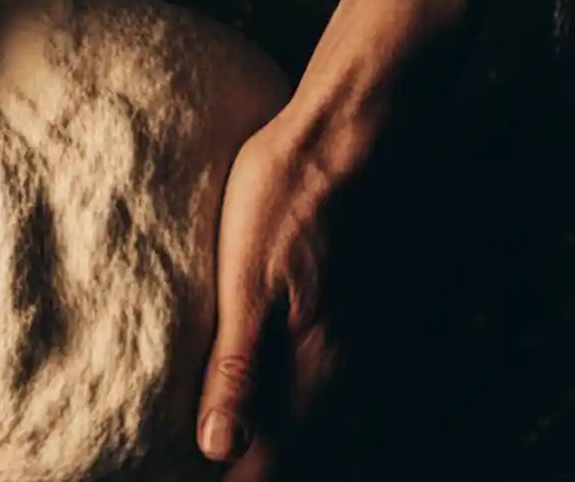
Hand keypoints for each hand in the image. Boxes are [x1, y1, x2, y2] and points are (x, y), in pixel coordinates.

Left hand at [196, 114, 347, 473]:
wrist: (362, 127)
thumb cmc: (290, 192)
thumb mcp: (245, 276)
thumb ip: (235, 368)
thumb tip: (218, 449)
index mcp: (317, 371)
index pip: (268, 467)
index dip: (228, 479)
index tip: (182, 476)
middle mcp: (358, 373)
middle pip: (307, 457)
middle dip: (255, 469)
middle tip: (203, 463)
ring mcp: (383, 349)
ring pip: (338, 432)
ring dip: (289, 446)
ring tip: (243, 443)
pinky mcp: (391, 321)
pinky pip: (363, 396)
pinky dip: (327, 417)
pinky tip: (301, 402)